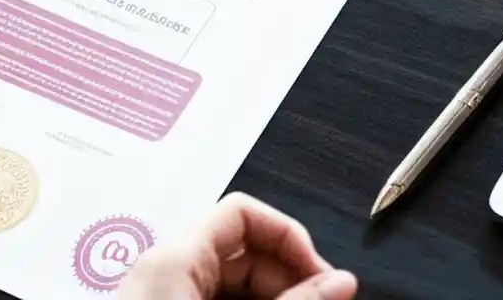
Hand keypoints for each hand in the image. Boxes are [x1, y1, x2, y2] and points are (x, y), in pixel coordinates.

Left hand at [118, 193, 357, 299]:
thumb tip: (341, 281)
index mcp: (173, 256)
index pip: (244, 212)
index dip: (289, 236)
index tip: (322, 275)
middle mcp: (162, 270)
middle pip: (243, 249)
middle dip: (288, 275)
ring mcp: (161, 295)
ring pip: (232, 282)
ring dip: (273, 296)